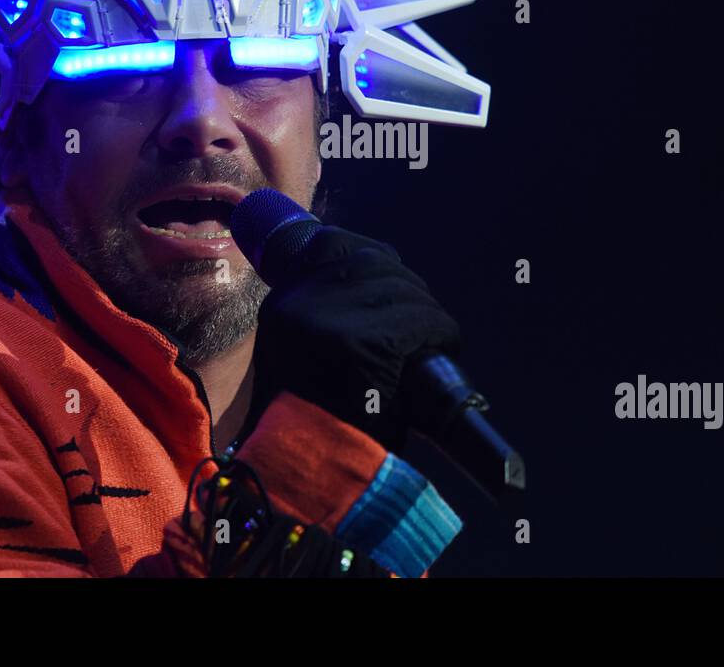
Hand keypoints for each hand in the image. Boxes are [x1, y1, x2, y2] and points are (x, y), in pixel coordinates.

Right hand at [251, 225, 461, 451]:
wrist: (294, 477)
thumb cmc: (306, 423)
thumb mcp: (298, 354)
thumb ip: (327, 313)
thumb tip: (381, 275)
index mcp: (281, 303)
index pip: (335, 246)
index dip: (377, 264)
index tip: (394, 284)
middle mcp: (297, 302)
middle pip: (377, 264)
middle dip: (409, 293)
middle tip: (425, 328)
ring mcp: (327, 322)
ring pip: (405, 290)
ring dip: (428, 316)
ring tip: (434, 341)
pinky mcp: (360, 347)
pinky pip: (420, 323)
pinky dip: (439, 334)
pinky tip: (442, 347)